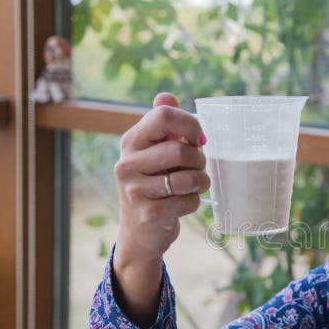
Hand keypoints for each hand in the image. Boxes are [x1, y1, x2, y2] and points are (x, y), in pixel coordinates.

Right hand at [111, 93, 209, 322]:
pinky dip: (194, 202)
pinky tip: (182, 204)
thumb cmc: (155, 184)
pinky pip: (188, 201)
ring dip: (201, 182)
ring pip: (188, 178)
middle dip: (199, 159)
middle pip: (180, 149)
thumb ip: (162, 123)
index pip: (164, 116)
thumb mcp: (154, 152)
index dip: (190, 124)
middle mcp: (127, 163)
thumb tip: (166, 96)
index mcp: (131, 141)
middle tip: (198, 167)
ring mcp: (135, 190)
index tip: (199, 139)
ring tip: (195, 185)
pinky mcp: (149, 213)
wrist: (140, 232)